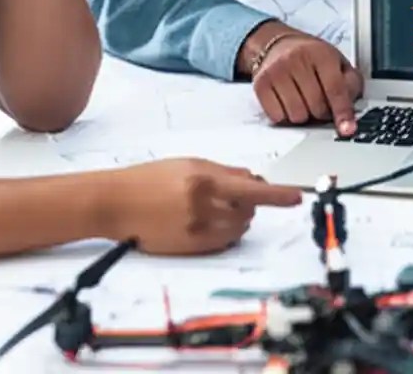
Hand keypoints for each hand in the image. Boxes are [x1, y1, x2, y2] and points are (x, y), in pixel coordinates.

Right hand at [106, 159, 301, 255]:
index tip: (297, 197)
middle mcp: (204, 207)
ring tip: (212, 206)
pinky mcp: (192, 248)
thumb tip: (254, 180)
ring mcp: (198, 231)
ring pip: (239, 228)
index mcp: (204, 181)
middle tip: (230, 194)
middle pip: (249, 210)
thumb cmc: (150, 179)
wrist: (116, 203)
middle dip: (248, 202)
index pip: (251, 190)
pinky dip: (224, 232)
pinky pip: (224, 242)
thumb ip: (224, 172)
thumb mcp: (189, 164)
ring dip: (237, 217)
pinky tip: (205, 220)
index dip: (277, 195)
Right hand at [241, 23, 363, 135]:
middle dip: (322, 111)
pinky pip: (278, 117)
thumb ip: (350, 85)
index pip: (335, 89)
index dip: (343, 112)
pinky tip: (288, 101)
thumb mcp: (338, 62)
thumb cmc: (311, 57)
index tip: (347, 129)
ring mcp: (276, 72)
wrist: (278, 44)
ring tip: (303, 99)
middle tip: (320, 100)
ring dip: (304, 115)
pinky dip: (285, 115)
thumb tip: (352, 113)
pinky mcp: (261, 84)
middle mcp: (296, 60)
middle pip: (317, 106)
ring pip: (297, 115)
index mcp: (321, 53)